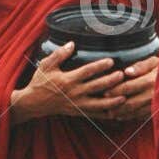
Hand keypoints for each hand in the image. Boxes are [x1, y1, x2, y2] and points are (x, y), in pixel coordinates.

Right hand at [10, 43, 127, 122]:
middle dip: (111, 81)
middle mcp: (74, 92)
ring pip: (98, 104)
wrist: (33, 103)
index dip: (100, 66)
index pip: (87, 72)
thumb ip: (59, 54)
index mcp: (67, 80)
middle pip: (96, 87)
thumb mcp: (46, 65)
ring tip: (124, 96)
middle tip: (122, 75)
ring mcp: (77, 104)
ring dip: (112, 101)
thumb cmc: (40, 82)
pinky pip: (93, 114)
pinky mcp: (77, 112)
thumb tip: (72, 43)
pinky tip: (116, 112)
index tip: (111, 61)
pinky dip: (105, 114)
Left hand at [99, 53, 158, 122]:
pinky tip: (120, 115)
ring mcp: (155, 105)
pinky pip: (140, 116)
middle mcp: (153, 95)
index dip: (115, 90)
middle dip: (114, 105)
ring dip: (120, 113)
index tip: (104, 91)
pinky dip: (129, 117)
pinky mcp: (157, 112)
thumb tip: (126, 72)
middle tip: (103, 105)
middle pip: (129, 103)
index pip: (128, 87)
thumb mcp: (154, 62)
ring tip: (109, 112)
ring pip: (134, 112)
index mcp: (151, 81)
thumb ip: (141, 66)